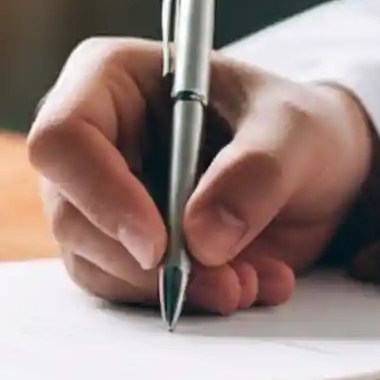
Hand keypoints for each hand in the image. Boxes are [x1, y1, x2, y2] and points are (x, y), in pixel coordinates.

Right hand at [28, 37, 379, 312]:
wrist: (316, 172)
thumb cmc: (295, 126)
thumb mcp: (296, 131)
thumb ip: (256, 173)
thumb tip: (201, 239)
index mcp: (108, 79)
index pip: (63, 138)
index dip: (101, 194)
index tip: (159, 245)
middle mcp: (89, 139)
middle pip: (70, 213)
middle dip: (144, 263)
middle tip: (223, 282)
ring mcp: (97, 197)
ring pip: (93, 262)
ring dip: (169, 289)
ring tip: (248, 283)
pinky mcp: (118, 246)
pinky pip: (124, 288)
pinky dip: (183, 300)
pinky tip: (244, 284)